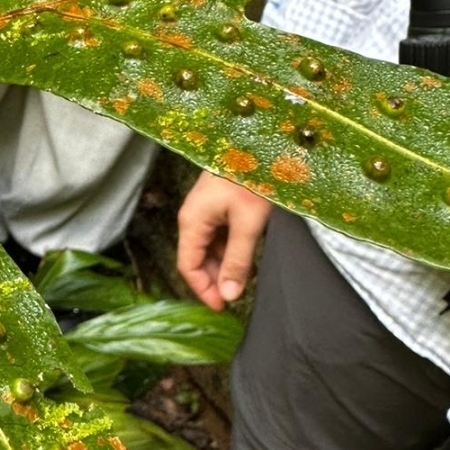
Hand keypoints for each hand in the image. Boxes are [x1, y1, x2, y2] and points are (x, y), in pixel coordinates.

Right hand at [176, 171, 271, 309]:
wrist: (261, 141)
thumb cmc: (253, 179)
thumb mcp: (248, 224)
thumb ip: (238, 260)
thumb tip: (229, 294)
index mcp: (192, 221)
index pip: (188, 266)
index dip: (203, 289)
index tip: (222, 308)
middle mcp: (193, 216)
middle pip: (197, 257)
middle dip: (214, 279)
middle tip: (235, 297)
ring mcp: (206, 208)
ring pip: (209, 246)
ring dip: (223, 265)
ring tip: (244, 279)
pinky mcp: (218, 203)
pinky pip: (218, 234)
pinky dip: (229, 249)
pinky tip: (246, 256)